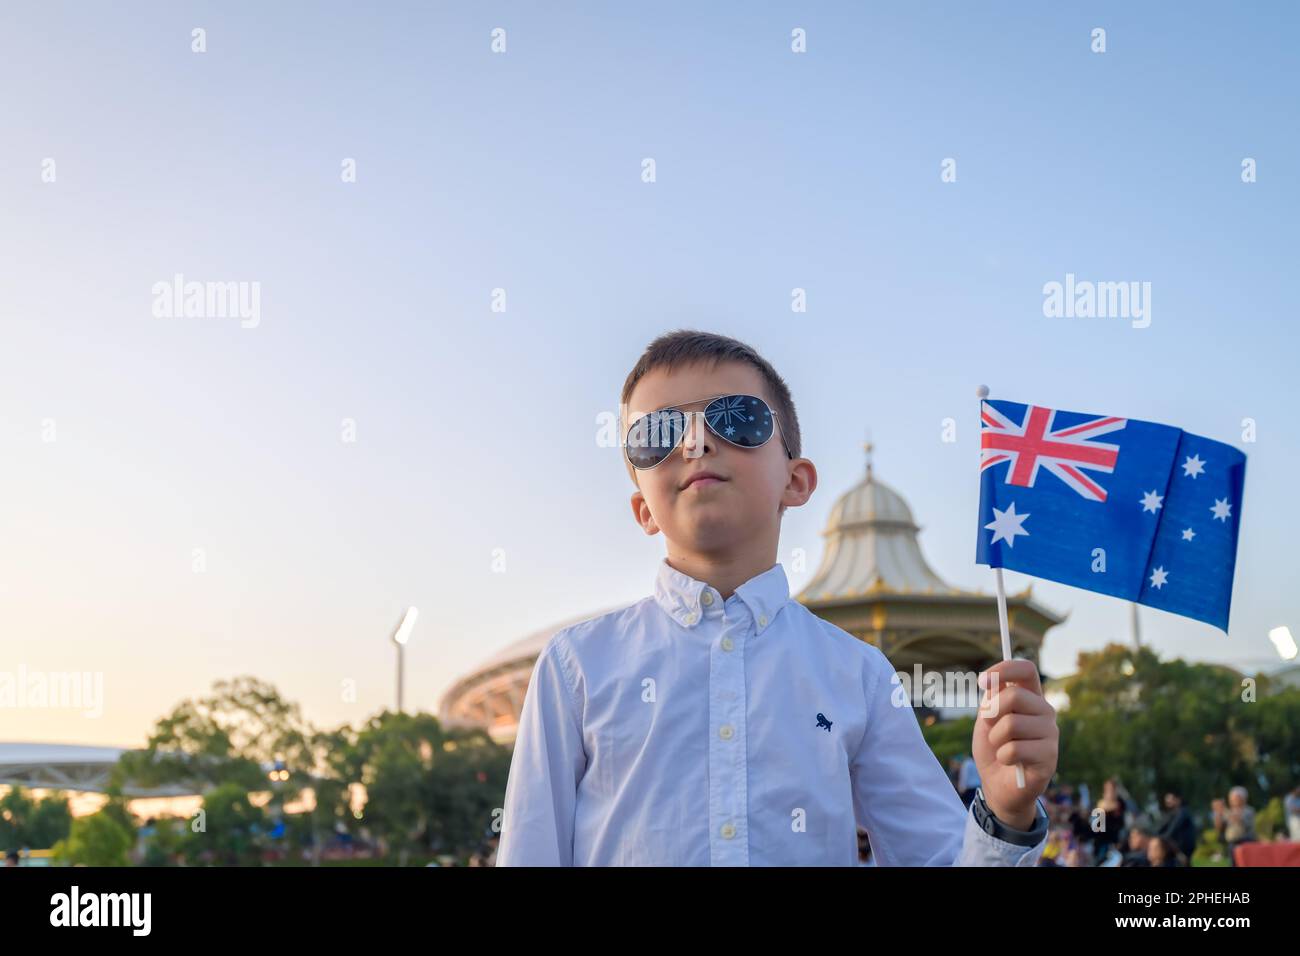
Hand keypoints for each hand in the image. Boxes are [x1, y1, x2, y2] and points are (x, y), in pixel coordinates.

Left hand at [971, 659, 1058, 829]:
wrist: (998, 784)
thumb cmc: (994, 747)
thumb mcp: (987, 718)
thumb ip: (992, 698)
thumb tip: (993, 682)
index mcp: (1031, 697)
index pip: (1026, 670)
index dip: (1003, 670)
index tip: (981, 682)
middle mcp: (1046, 711)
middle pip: (1014, 695)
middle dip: (991, 713)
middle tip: (991, 728)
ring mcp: (1051, 734)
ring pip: (1011, 724)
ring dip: (996, 739)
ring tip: (1002, 748)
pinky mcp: (1049, 757)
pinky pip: (1014, 750)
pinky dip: (1003, 757)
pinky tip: (1011, 762)